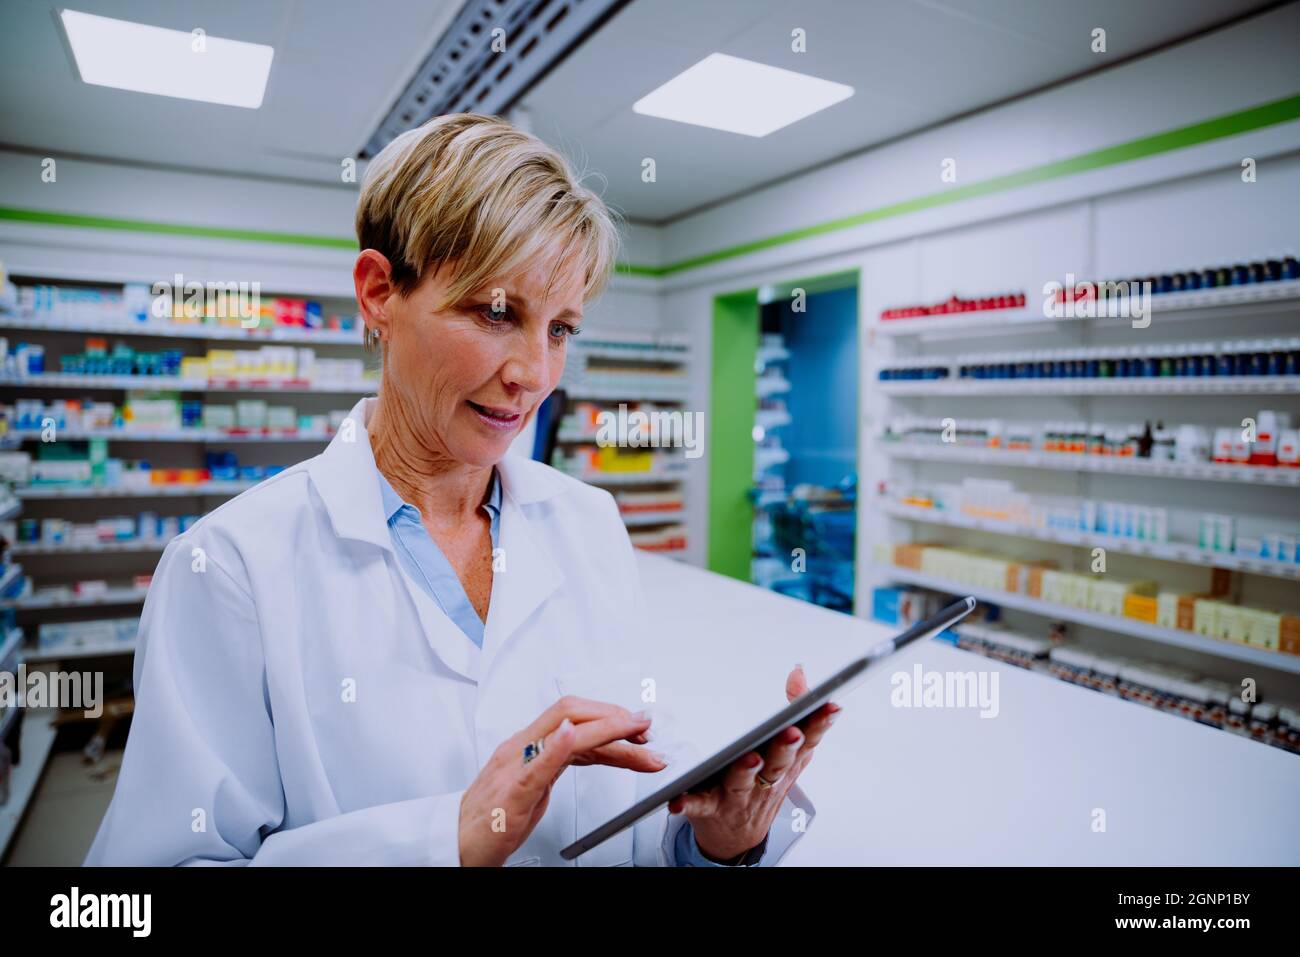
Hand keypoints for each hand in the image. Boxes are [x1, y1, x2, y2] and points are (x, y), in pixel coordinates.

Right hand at [458, 696, 664, 865]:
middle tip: (647, 730)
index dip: (608, 716)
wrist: (456, 843)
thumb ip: (562, 762)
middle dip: (614, 717)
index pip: (572, 717)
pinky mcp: (513, 790)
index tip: (638, 727)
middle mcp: (520, 747)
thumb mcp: (534, 786)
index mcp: (525, 745)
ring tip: (636, 731)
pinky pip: (536, 762)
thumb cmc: (491, 818)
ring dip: (606, 728)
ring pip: (562, 730)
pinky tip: (571, 735)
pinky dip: (556, 745)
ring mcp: (515, 765)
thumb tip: (596, 749)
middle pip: (571, 713)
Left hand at [669, 665, 839, 862]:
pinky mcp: (711, 807)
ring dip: (746, 771)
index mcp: (785, 764)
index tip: (830, 707)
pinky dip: (689, 803)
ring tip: (749, 759)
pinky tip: (678, 799)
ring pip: (743, 782)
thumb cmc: (766, 784)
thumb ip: (794, 709)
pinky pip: (699, 805)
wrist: (739, 834)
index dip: (820, 724)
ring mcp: (739, 795)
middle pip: (778, 763)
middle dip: (786, 747)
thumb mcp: (787, 751)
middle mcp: (766, 781)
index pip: (807, 741)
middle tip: (791, 733)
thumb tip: (798, 672)